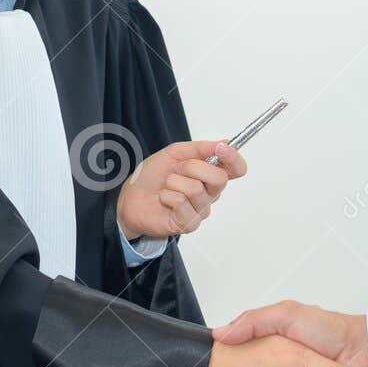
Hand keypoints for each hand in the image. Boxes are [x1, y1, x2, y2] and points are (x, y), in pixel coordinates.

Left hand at [117, 140, 247, 240]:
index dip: (234, 158)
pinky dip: (167, 196)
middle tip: (178, 169)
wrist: (131, 196)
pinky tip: (164, 200)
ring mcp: (201, 210)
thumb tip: (225, 142)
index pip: (236, 169)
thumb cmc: (153, 176)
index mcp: (210, 174)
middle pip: (220, 179)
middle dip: (193, 168)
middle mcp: (210, 193)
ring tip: (167, 186)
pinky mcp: (189, 224)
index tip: (222, 148)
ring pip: (196, 189)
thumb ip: (200, 148)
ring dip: (174, 182)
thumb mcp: (175, 153)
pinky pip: (182, 203)